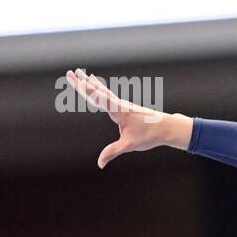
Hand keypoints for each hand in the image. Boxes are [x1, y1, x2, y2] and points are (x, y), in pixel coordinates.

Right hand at [67, 68, 187, 167]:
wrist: (167, 127)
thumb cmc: (150, 135)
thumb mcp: (130, 145)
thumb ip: (113, 152)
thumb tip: (100, 164)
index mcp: (118, 110)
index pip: (98, 98)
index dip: (85, 89)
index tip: (76, 79)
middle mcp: (119, 104)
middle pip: (97, 91)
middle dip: (82, 82)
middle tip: (69, 72)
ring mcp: (122, 104)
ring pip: (102, 91)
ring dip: (90, 83)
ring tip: (79, 73)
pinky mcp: (125, 107)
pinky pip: (108, 96)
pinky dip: (100, 89)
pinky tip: (96, 85)